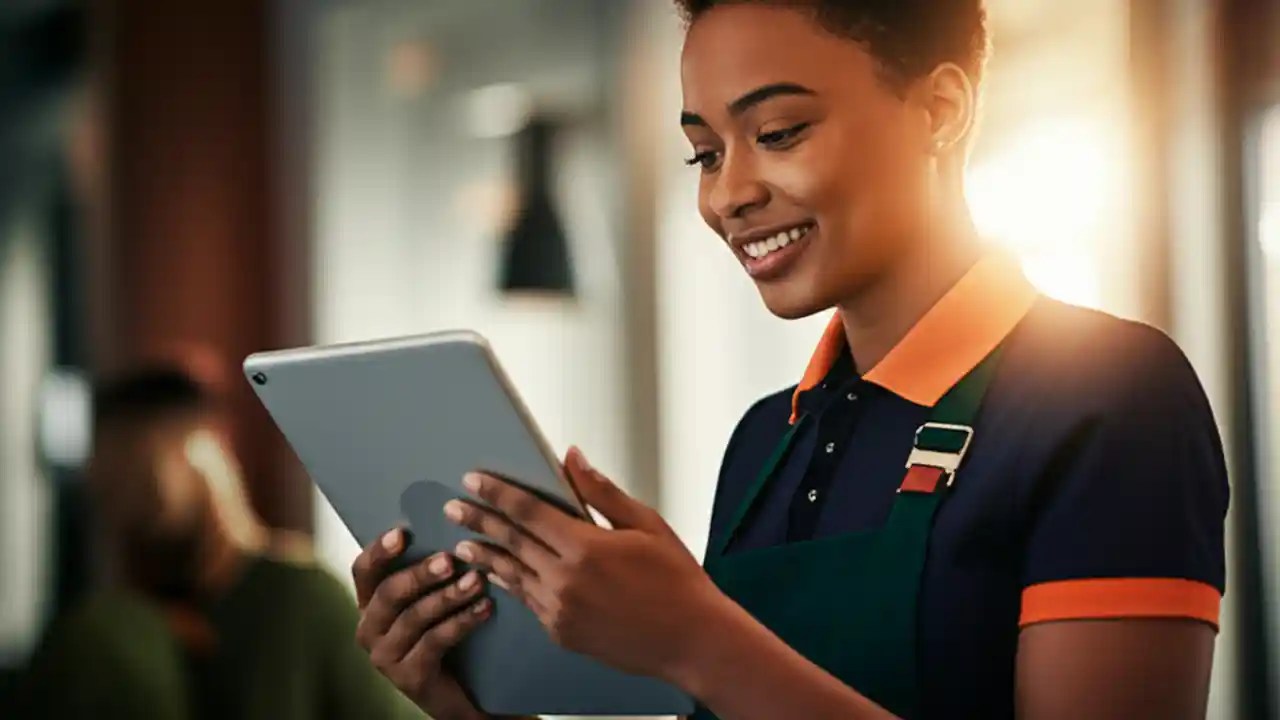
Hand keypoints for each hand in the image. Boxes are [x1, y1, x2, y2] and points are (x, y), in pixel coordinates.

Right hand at [351, 529, 492, 719]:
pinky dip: (462, 621)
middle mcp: (369, 629)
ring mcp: (385, 656)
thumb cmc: (445, 631)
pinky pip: (435, 641)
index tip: (402, 532)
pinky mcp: (409, 677)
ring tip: (477, 581)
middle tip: (450, 559)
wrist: (460, 691)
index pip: (363, 571)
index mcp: (370, 604)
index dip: (379, 552)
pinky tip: (485, 608)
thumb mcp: (433, 597)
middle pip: (388, 594)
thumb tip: (453, 521)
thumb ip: (432, 569)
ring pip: (414, 617)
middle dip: (419, 574)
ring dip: (448, 596)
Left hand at [444, 446, 728, 684]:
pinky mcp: (562, 633)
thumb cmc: (677, 580)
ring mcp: (560, 611)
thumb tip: (571, 459)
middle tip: (453, 508)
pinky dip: (510, 584)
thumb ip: (601, 492)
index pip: (527, 512)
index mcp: (585, 548)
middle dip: (479, 522)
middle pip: (511, 542)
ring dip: (485, 557)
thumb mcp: (646, 524)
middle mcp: (565, 581)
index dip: (497, 493)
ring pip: (511, 576)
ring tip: (463, 544)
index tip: (473, 479)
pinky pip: (528, 601)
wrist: (692, 641)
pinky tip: (498, 576)